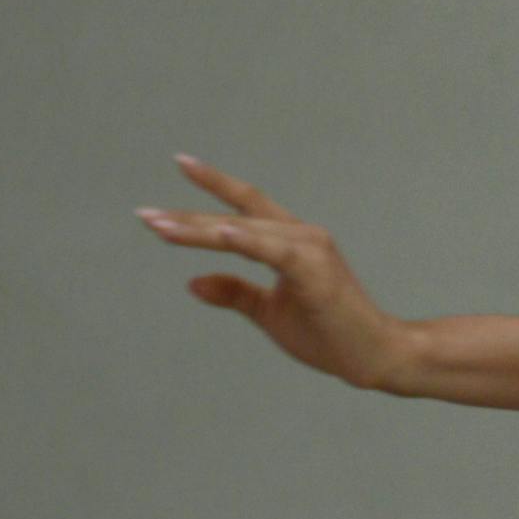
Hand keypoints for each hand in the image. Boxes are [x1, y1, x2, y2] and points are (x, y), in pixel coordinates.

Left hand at [138, 154, 415, 392]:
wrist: (373, 356)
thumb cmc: (330, 334)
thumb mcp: (269, 312)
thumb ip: (236, 293)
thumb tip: (193, 282)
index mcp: (293, 243)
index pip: (248, 204)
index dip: (215, 182)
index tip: (181, 162)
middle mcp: (303, 236)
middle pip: (235, 218)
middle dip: (188, 218)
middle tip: (145, 215)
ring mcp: (311, 250)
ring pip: (245, 231)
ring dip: (200, 229)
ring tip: (160, 227)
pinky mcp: (315, 271)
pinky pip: (273, 251)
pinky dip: (245, 239)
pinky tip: (217, 232)